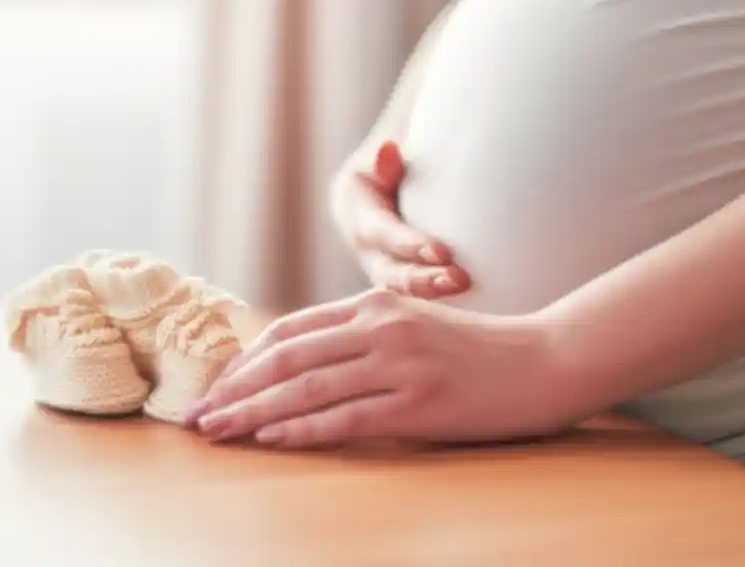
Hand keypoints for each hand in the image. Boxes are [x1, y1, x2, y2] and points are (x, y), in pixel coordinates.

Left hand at [188, 289, 582, 447]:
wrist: (544, 360)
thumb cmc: (476, 349)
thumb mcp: (413, 325)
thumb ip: (363, 336)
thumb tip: (304, 364)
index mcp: (374, 304)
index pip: (290, 331)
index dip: (246, 360)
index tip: (217, 386)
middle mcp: (379, 327)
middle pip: (286, 358)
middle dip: (235, 388)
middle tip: (199, 415)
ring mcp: (399, 364)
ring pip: (306, 388)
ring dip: (253, 412)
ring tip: (219, 432)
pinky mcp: (419, 403)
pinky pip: (344, 419)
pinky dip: (301, 429)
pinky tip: (271, 439)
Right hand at [331, 141, 469, 298]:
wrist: (402, 162)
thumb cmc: (404, 144)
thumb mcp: (392, 145)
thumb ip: (388, 157)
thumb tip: (387, 149)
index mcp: (352, 203)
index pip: (378, 231)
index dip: (408, 244)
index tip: (444, 252)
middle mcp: (360, 238)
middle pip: (385, 267)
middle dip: (420, 278)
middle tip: (460, 279)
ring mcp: (376, 258)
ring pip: (399, 285)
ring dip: (431, 290)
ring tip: (465, 286)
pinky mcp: (397, 270)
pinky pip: (412, 289)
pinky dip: (435, 296)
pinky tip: (466, 297)